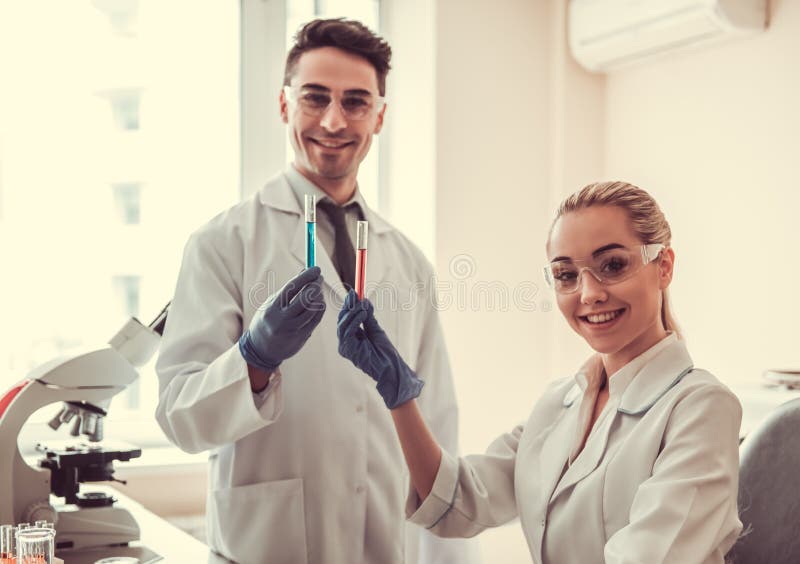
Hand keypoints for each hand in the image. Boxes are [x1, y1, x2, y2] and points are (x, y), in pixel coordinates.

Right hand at [239, 267, 325, 371]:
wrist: (260, 349)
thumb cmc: (268, 319)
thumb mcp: (272, 303)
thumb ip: (289, 289)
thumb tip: (305, 271)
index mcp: (272, 307)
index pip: (292, 287)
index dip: (306, 276)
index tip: (316, 269)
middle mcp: (281, 318)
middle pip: (305, 297)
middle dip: (315, 284)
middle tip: (319, 278)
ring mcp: (292, 329)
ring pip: (313, 309)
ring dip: (319, 297)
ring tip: (318, 292)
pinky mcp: (300, 337)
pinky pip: (315, 320)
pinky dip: (320, 309)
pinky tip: (319, 303)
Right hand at [337, 290, 423, 408]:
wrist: (390, 367)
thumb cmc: (385, 351)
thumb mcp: (375, 329)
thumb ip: (368, 316)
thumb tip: (363, 300)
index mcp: (352, 336)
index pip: (346, 317)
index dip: (349, 304)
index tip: (354, 292)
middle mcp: (345, 341)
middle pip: (342, 319)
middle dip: (349, 306)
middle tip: (355, 294)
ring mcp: (344, 346)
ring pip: (343, 324)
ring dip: (353, 312)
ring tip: (363, 305)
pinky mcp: (346, 350)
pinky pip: (347, 331)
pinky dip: (354, 321)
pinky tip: (362, 314)